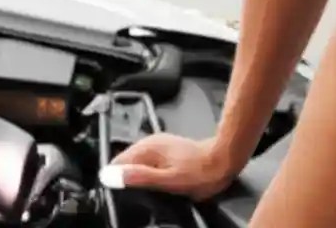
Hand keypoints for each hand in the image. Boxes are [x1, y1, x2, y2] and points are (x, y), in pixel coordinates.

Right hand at [109, 134, 241, 200]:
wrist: (224, 160)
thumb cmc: (201, 172)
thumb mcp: (169, 180)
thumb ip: (140, 177)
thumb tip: (111, 175)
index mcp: (146, 148)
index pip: (116, 162)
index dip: (117, 178)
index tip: (125, 192)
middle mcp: (149, 143)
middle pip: (125, 163)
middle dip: (129, 178)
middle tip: (145, 191)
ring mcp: (158, 145)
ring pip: (137, 163)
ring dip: (140, 176)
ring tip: (155, 187)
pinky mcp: (166, 150)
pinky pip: (149, 163)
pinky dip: (150, 173)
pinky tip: (161, 182)